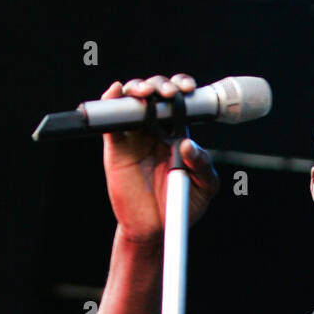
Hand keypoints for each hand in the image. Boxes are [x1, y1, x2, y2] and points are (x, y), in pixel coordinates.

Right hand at [101, 73, 219, 241]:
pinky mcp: (116, 146)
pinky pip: (110, 120)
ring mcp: (134, 136)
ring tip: (146, 94)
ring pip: (131, 99)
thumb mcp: (203, 187)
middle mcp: (155, 129)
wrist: (155, 229)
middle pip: (154, 92)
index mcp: (177, 133)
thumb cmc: (180, 206)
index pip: (178, 100)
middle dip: (160, 84)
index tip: (187, 89)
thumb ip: (203, 165)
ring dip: (137, 87)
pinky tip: (117, 92)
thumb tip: (188, 144)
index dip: (181, 86)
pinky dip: (111, 101)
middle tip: (168, 94)